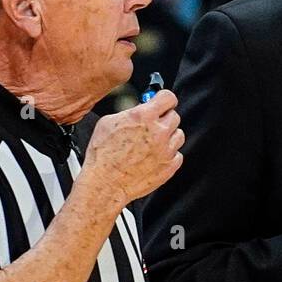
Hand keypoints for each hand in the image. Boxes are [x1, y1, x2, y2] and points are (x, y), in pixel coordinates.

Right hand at [82, 90, 183, 210]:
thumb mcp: (108, 122)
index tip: (162, 102)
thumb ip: (130, 112)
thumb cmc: (102, 155)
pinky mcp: (169, 167)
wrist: (105, 183)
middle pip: (174, 117)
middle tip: (153, 125)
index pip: (168, 98)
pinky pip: (177, 155)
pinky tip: (155, 156)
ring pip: (179, 136)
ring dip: (169, 136)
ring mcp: (166, 151)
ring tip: (153, 143)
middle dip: (164, 118)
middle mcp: (158, 132)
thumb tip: (138, 109)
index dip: (165, 99)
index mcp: (144, 117)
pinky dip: (169, 155)